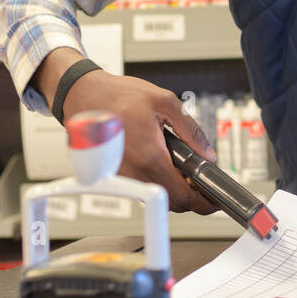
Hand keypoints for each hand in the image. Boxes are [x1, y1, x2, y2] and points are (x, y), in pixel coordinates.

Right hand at [37, 47, 220, 212]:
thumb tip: (207, 154)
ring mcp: (120, 177)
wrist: (84, 95)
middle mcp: (133, 173)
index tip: (212, 200)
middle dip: (189, 195)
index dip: (202, 202)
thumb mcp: (165, 103)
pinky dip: (154, 182)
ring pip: (154, 196)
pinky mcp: (112, 176)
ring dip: (171, 189)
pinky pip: (139, 188)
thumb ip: (191, 131)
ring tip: (180, 168)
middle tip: (198, 179)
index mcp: (150, 157)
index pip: (182, 197)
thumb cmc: (118, 96)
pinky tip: (159, 163)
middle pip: (170, 203)